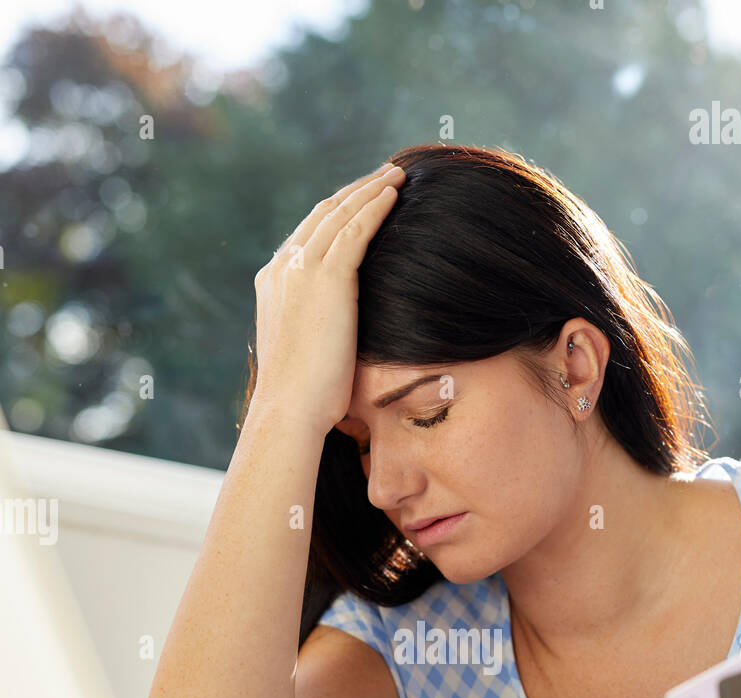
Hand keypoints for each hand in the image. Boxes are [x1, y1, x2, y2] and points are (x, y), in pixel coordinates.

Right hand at [250, 161, 405, 434]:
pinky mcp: (327, 279)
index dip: (336, 213)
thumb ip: (316, 327)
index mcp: (274, 282)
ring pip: (341, 214)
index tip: (360, 201)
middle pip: (323, 214)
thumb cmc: (302, 398)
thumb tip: (337, 336)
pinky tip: (395, 194)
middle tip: (383, 175)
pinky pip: (356, 229)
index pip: (308, 235)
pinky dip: (375, 206)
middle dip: (354, 191)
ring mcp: (302, 270)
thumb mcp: (305, 351)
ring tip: (397, 174)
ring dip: (370, 189)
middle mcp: (283, 268)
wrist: (289, 410)